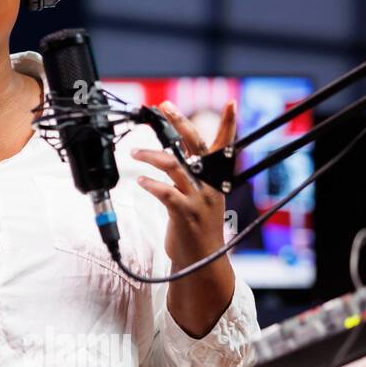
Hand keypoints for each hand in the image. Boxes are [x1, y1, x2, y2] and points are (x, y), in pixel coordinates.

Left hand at [130, 99, 236, 269]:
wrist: (202, 262)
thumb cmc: (196, 227)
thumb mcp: (201, 198)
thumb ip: (192, 177)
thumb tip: (175, 155)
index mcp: (216, 179)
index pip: (224, 147)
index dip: (229, 125)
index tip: (231, 104)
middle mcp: (210, 185)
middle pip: (197, 147)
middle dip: (182, 123)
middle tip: (165, 107)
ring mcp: (198, 199)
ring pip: (175, 166)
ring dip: (151, 155)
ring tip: (134, 153)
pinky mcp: (184, 214)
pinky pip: (166, 193)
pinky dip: (151, 184)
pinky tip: (141, 181)